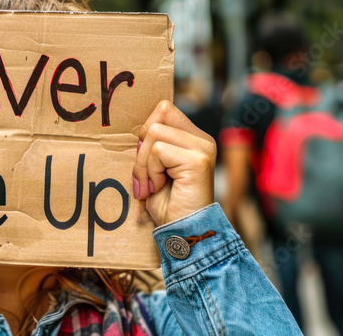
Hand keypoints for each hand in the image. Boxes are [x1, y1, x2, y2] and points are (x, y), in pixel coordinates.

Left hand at [133, 101, 216, 225]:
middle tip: (147, 178)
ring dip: (145, 164)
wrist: (182, 233)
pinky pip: (158, 151)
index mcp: (193, 138)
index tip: (147, 163)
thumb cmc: (168, 205)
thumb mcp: (154, 169)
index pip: (164, 109)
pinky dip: (151, 172)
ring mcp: (202, 148)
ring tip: (154, 185)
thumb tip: (140, 131)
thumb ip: (152, 145)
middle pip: (157, 117)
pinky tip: (160, 188)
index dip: (146, 133)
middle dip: (142, 149)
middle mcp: (202, 139)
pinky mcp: (198, 160)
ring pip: (154, 133)